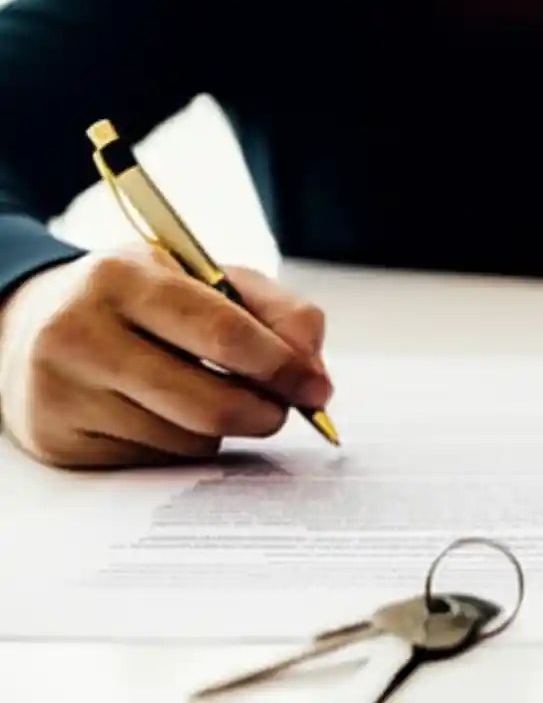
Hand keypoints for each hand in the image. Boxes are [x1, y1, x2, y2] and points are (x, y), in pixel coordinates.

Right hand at [0, 248, 331, 467]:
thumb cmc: (139, 301)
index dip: (282, 366)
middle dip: (266, 412)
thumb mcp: (202, 279)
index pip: (223, 333)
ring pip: (190, 440)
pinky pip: (158, 460)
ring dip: (222, 428)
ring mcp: (63, 393)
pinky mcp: (58, 441)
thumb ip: (275, 312)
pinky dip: (181, 444)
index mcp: (123, 278)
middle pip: (210, 403)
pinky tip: (160, 413)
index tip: (317, 389)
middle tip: (283, 410)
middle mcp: (80, 334)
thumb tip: (314, 373)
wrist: (29, 325)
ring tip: (204, 393)